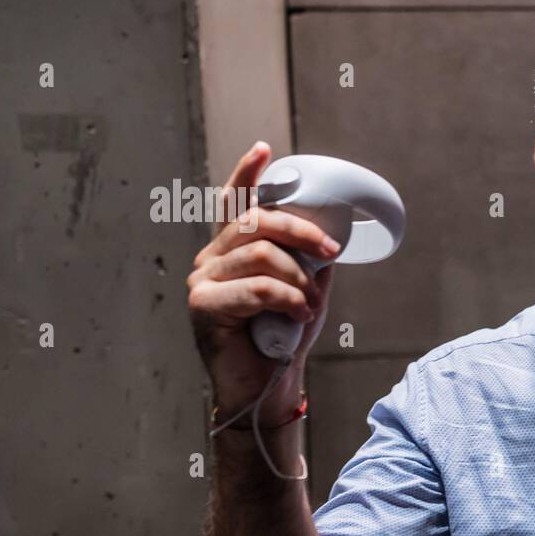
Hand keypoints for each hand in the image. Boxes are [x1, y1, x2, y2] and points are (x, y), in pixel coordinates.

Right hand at [187, 142, 340, 421]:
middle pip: (256, 220)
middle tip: (330, 248)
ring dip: (298, 277)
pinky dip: (287, 297)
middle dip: (301, 229)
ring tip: (311, 302)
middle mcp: (213, 257)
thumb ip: (308, 257)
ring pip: (261, 254)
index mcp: (234, 249)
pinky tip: (299, 313)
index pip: (236, 202)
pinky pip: (256, 287)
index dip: (248, 174)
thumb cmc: (283, 337)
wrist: (269, 386)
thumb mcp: (304, 288)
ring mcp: (204, 280)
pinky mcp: (204, 305)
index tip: (265, 149)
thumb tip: (330, 231)